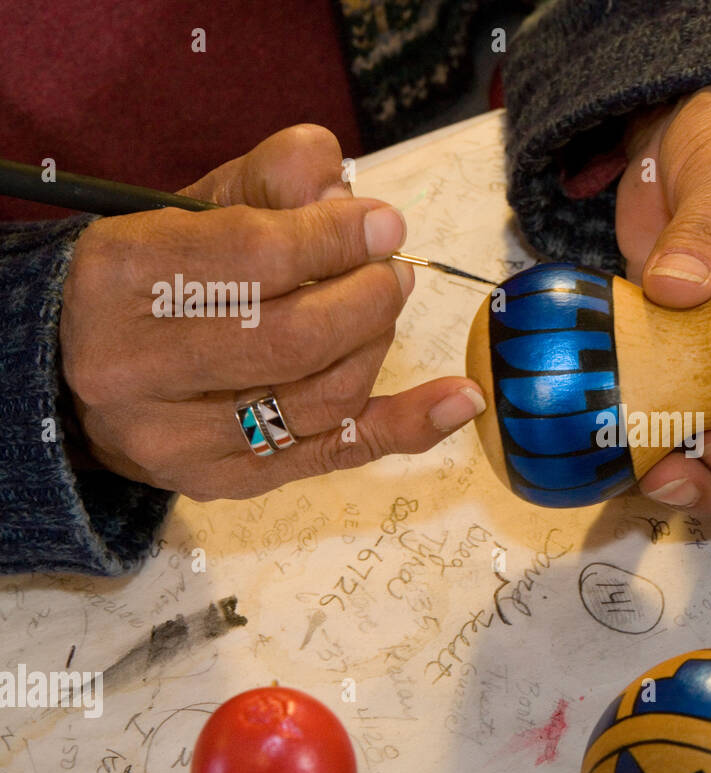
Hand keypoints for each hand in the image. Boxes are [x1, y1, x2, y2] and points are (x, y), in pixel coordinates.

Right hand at [60, 124, 484, 500]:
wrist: (78, 364)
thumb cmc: (154, 276)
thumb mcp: (195, 206)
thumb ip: (269, 180)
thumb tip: (344, 184)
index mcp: (121, 276)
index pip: (256, 255)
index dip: (337, 236)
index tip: (384, 224)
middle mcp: (136, 367)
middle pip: (295, 337)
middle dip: (367, 297)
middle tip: (390, 271)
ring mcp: (179, 438)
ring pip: (322, 397)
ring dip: (377, 345)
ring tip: (383, 305)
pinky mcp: (224, 482)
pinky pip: (336, 454)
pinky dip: (409, 425)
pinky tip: (461, 398)